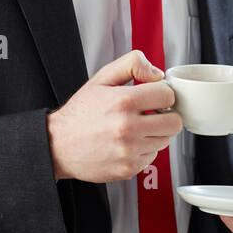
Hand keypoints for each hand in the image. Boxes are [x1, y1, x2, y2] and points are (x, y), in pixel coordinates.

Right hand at [47, 50, 182, 183]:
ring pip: (165, 141)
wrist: (58, 144)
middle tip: (152, 114)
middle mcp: (128, 127)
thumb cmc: (80, 112)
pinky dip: (144, 150)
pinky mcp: (129, 168)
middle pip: (174, 122)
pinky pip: (152, 157)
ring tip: (135, 128)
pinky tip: (127, 143)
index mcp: (123, 101)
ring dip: (155, 133)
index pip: (167, 95)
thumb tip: (157, 73)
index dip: (162, 93)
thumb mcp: (101, 78)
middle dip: (166, 115)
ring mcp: (129, 151)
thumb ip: (131, 65)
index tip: (154, 97)